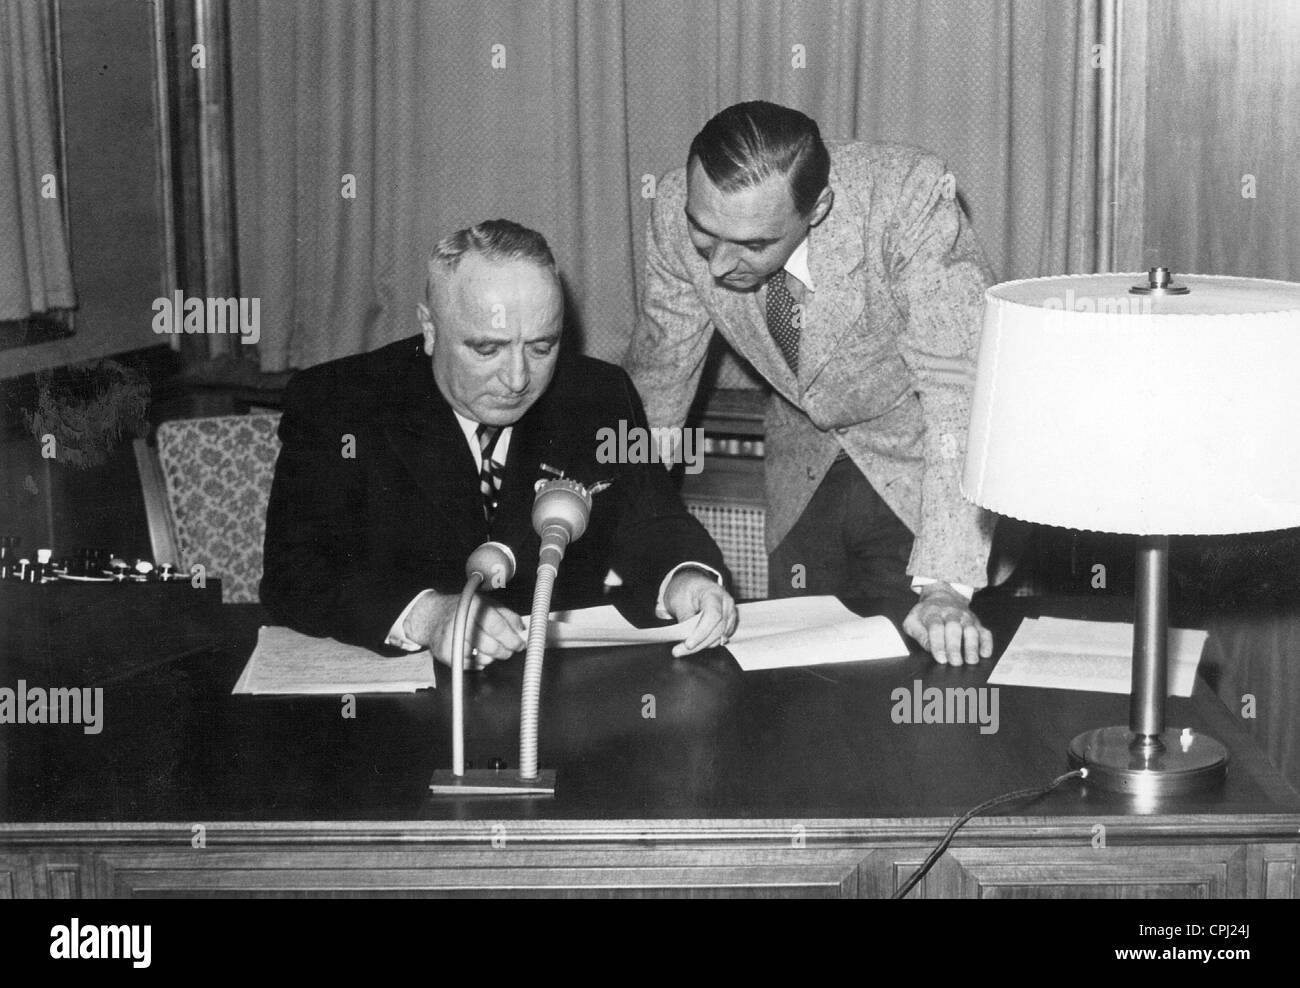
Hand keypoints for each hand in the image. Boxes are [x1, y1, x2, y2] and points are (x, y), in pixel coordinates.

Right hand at [403, 590, 525, 668]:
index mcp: (473, 607)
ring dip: (492, 657)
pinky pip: (472, 666)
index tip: (520, 644)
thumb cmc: (463, 608)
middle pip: (492, 646)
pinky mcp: (446, 654)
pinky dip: (478, 662)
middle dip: (505, 651)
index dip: (512, 639)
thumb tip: (522, 628)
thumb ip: (506, 615)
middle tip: (509, 650)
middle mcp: (461, 623)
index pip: (498, 627)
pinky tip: (476, 652)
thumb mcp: (486, 603)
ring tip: (491, 648)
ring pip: (483, 658)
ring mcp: (452, 640)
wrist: (433, 616)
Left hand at [662, 569, 737, 657]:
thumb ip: (685, 618)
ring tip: (682, 649)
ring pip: (720, 636)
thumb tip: (686, 637)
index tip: (688, 644)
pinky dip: (708, 642)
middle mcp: (726, 603)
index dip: (702, 632)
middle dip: (698, 644)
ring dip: (702, 645)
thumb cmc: (685, 589)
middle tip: (678, 651)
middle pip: (717, 630)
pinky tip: (695, 643)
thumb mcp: (679, 600)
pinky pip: (721, 636)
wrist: (693, 583)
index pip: (713, 616)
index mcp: (714, 593)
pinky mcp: (729, 621)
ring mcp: (730, 612)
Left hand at [902, 584, 992, 665]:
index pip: (936, 627)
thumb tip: (929, 648)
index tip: (941, 659)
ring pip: (971, 630)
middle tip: (956, 662)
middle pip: (954, 628)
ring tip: (971, 661)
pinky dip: (987, 642)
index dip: (938, 644)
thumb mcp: (912, 621)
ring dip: (972, 646)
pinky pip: (984, 631)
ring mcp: (965, 618)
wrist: (942, 597)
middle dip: (955, 646)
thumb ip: (918, 634)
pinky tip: (985, 654)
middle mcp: (951, 614)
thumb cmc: (925, 614)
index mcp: (933, 613)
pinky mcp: (976, 623)